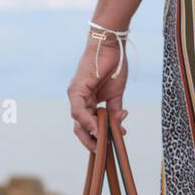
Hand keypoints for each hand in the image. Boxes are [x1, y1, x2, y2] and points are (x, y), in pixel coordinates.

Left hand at [67, 35, 128, 150]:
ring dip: (92, 134)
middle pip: (80, 127)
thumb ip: (115, 111)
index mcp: (88, 101)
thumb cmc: (114, 65)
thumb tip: (118, 127)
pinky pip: (79, 111)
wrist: (112, 44)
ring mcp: (76, 94)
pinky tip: (98, 129)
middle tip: (104, 150)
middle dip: (91, 141)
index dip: (97, 137)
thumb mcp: (116, 94)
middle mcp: (79, 99)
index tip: (109, 145)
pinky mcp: (76, 89)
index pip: (88, 125)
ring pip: (78, 122)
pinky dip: (88, 121)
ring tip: (104, 141)